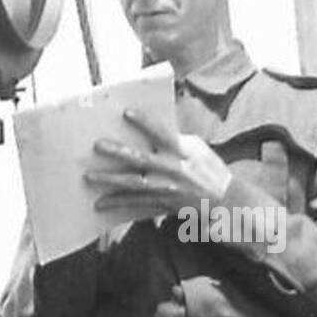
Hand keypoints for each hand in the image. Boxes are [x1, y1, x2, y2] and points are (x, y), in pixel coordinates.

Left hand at [84, 107, 231, 217]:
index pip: (163, 133)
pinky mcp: (164, 204)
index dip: (145, 122)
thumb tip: (148, 128)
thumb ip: (173, 139)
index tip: (126, 112)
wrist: (227, 202)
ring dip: (110, 180)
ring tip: (89, 176)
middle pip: (142, 159)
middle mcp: (176, 169)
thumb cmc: (209, 168)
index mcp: (185, 151)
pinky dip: (118, 203)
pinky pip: (137, 204)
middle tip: (97, 145)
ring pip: (134, 184)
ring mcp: (168, 189)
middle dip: (118, 152)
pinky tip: (99, 203)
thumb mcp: (196, 148)